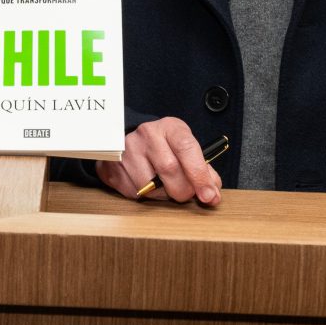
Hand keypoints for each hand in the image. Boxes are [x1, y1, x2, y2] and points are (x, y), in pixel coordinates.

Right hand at [96, 117, 221, 204]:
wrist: (129, 139)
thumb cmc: (164, 146)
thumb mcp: (184, 147)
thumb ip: (201, 168)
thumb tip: (212, 194)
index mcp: (169, 127)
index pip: (187, 148)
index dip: (200, 175)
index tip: (209, 195)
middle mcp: (146, 135)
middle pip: (170, 170)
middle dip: (184, 190)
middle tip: (188, 193)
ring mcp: (127, 151)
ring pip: (152, 187)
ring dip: (164, 195)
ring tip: (165, 186)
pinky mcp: (113, 168)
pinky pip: (135, 193)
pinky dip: (147, 197)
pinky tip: (148, 185)